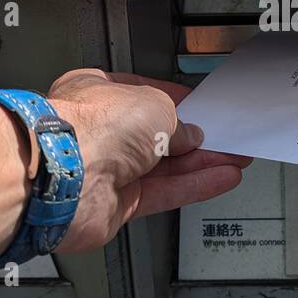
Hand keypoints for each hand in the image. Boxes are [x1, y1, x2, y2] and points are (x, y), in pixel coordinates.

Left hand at [46, 69, 249, 252]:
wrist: (62, 176)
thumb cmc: (91, 127)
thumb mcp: (154, 106)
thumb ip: (178, 122)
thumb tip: (190, 135)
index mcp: (98, 93)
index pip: (146, 97)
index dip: (179, 104)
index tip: (205, 111)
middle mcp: (100, 132)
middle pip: (157, 136)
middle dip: (196, 139)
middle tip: (227, 140)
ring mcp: (107, 169)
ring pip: (164, 168)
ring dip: (201, 164)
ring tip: (234, 160)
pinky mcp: (115, 204)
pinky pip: (163, 193)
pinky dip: (193, 187)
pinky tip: (219, 179)